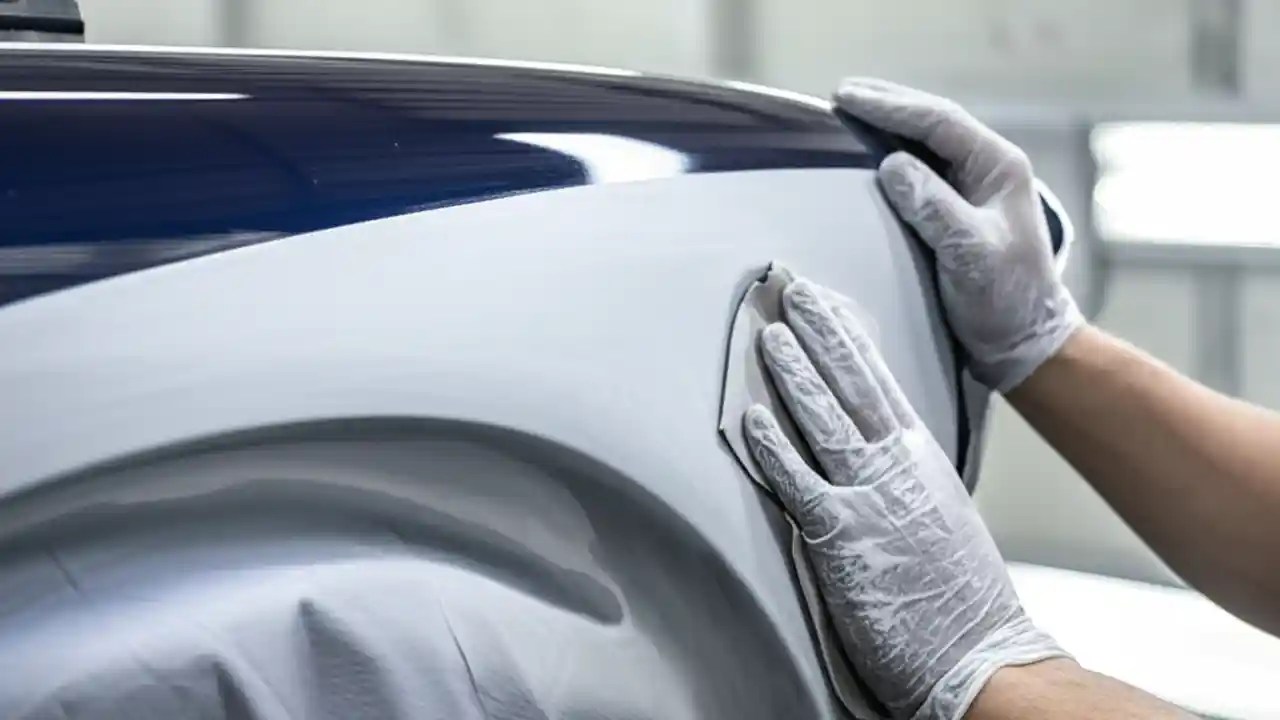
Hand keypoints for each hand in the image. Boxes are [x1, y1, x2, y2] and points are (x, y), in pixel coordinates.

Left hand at [744, 278, 1065, 718]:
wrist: (980, 654)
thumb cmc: (957, 593)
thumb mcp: (938, 511)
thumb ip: (903, 475)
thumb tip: (874, 450)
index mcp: (920, 455)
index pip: (878, 381)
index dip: (846, 336)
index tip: (825, 301)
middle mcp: (897, 464)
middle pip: (853, 384)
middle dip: (820, 332)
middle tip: (792, 288)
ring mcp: (870, 496)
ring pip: (824, 420)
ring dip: (794, 374)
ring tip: (770, 334)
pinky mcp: (842, 535)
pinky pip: (798, 482)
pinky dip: (772, 447)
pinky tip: (750, 418)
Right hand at [835, 78, 1082, 391]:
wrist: (1022, 343)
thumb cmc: (1005, 299)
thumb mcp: (970, 253)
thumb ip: (933, 207)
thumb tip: (891, 164)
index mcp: (999, 168)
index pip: (939, 122)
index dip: (892, 106)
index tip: (846, 98)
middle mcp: (987, 171)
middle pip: (933, 124)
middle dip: (887, 106)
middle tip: (841, 95)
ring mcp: (973, 191)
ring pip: (926, 144)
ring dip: (887, 127)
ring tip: (848, 114)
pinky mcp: (957, 214)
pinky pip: (921, 173)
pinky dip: (891, 156)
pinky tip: (868, 155)